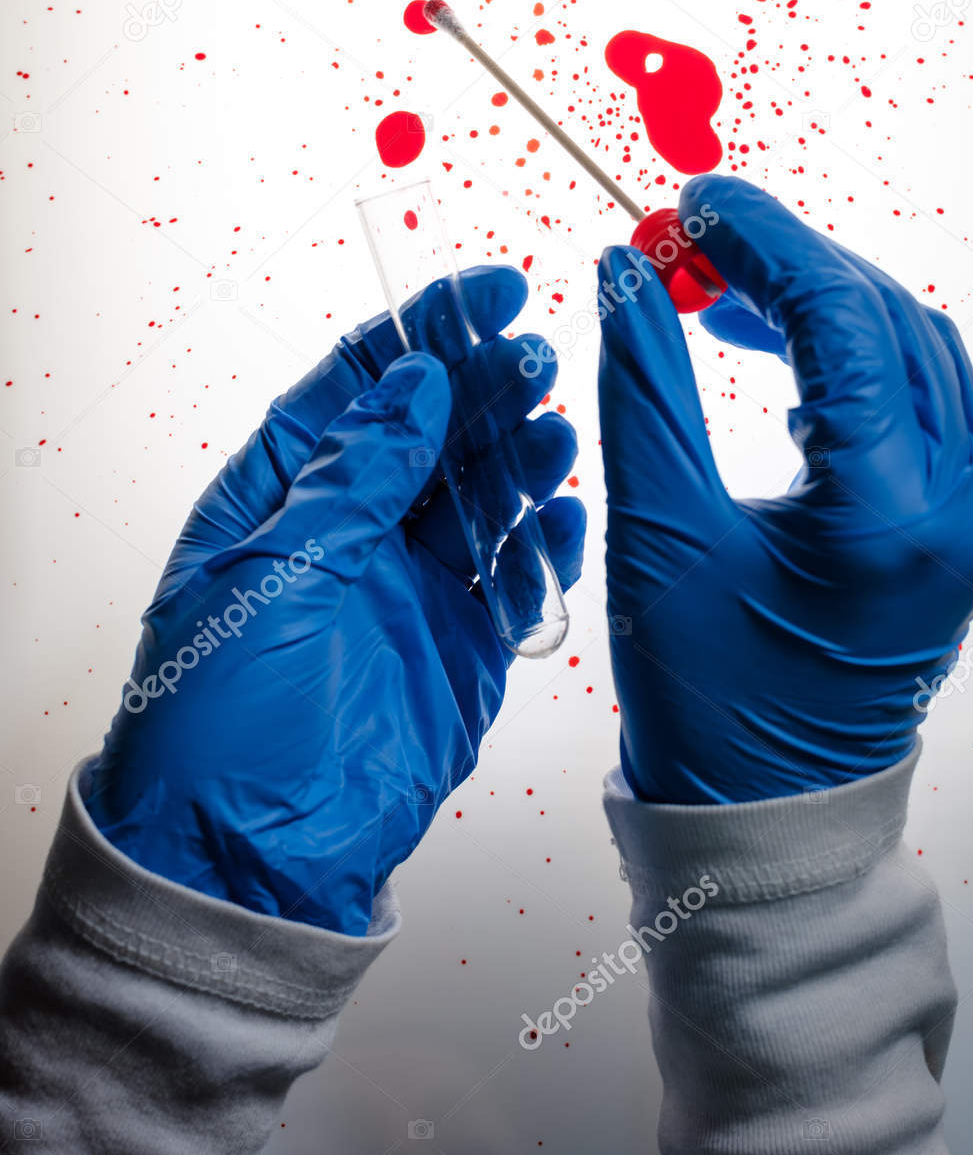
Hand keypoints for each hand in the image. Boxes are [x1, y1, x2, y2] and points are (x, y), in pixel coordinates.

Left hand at [86, 268, 584, 932]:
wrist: (248, 861)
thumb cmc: (224, 713)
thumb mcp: (276, 568)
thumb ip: (357, 472)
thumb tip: (415, 380)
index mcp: (281, 497)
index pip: (359, 386)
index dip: (424, 334)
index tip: (490, 293)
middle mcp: (349, 534)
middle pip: (432, 434)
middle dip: (485, 390)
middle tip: (535, 361)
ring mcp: (408, 593)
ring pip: (481, 500)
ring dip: (521, 461)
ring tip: (555, 435)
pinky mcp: (461, 653)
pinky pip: (514, 581)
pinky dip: (545, 550)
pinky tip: (566, 521)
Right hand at [597, 177, 972, 803]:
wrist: (766, 819)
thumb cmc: (706, 706)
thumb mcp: (657, 540)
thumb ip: (645, 389)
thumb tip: (629, 270)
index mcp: (893, 515)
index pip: (843, 317)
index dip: (762, 238)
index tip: (688, 199)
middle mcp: (957, 509)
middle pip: (889, 319)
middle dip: (788, 261)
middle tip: (690, 238)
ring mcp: (966, 520)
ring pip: (910, 351)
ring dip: (820, 302)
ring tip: (719, 290)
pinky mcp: (949, 530)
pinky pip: (914, 402)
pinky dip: (846, 356)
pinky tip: (773, 350)